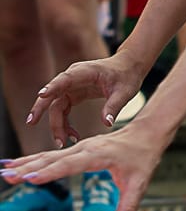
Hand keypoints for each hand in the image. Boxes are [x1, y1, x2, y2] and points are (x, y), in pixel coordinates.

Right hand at [0, 120, 173, 210]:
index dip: (50, 172)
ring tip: (4, 171)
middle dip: (29, 168)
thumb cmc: (143, 156)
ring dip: (25, 164)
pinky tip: (15, 164)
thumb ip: (129, 207)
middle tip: (7, 177)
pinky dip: (32, 159)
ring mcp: (79, 147)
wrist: (146, 133)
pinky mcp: (76, 149)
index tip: (30, 178)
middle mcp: (85, 148)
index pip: (70, 165)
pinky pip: (50, 155)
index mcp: (99, 155)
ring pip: (48, 156)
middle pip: (53, 159)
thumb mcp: (140, 183)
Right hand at [26, 52, 151, 146]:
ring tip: (63, 142)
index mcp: (85, 72)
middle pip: (52, 95)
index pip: (65, 79)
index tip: (42, 95)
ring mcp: (71, 86)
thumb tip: (106, 123)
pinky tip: (72, 136)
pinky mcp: (73, 94)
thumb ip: (114, 106)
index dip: (53, 87)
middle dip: (41, 110)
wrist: (129, 67)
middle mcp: (73, 78)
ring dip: (56, 124)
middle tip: (31, 124)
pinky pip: (63, 111)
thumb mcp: (125, 92)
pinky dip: (65, 124)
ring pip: (55, 107)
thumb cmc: (127, 76)